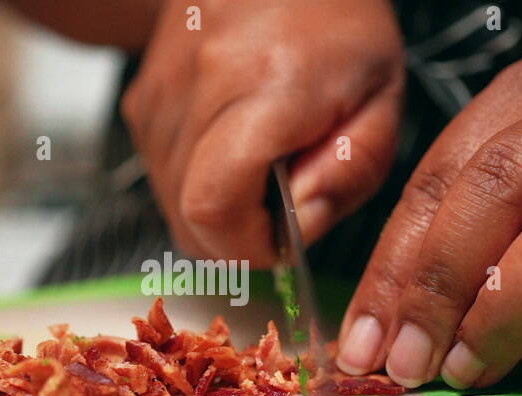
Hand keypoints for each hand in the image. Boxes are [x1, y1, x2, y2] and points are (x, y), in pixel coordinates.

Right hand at [122, 0, 403, 265]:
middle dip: (237, 238)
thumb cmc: (335, 25)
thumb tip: (299, 231)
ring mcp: (160, 97)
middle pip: (189, 219)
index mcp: (267, 90)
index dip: (248, 245)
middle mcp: (198, 90)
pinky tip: (230, 150)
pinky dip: (195, 185)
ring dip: (217, 211)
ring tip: (258, 169)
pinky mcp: (141, 103)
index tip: (284, 238)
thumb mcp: (380, 100)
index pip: (216, 208)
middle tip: (277, 208)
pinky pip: (161, 177)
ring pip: (171, 205)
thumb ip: (348, 173)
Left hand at [337, 44, 521, 388]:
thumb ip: (446, 242)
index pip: (438, 178)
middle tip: (409, 362)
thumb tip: (373, 335)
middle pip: (497, 188)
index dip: (392, 269)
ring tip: (464, 372)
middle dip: (440, 289)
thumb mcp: (512, 197)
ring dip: (499, 319)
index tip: (362, 342)